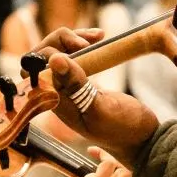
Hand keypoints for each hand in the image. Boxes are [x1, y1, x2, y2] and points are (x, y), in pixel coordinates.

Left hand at [30, 31, 160, 165]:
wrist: (143, 139)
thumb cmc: (124, 130)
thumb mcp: (102, 108)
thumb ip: (77, 86)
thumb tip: (55, 59)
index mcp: (55, 101)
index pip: (33, 68)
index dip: (50, 52)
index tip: (79, 50)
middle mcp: (58, 93)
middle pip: (42, 56)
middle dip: (61, 40)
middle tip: (88, 43)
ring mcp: (70, 86)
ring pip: (58, 51)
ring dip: (73, 38)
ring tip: (98, 36)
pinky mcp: (84, 80)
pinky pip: (74, 55)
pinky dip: (84, 42)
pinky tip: (100, 38)